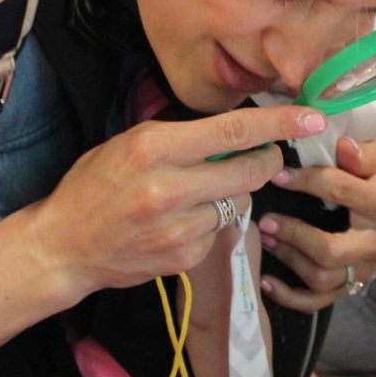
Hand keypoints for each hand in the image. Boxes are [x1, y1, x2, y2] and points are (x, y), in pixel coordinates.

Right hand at [21, 104, 328, 303]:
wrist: (63, 246)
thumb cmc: (95, 186)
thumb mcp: (130, 143)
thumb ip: (183, 138)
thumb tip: (239, 131)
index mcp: (154, 148)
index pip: (233, 131)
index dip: (280, 124)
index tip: (312, 118)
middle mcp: (169, 188)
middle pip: (251, 170)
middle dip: (265, 161)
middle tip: (260, 156)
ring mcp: (178, 228)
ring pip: (238, 202)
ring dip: (230, 194)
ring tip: (193, 195)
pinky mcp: (184, 257)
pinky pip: (219, 231)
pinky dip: (210, 224)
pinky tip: (179, 224)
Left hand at [256, 136, 375, 311]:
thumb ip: (364, 153)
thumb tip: (342, 145)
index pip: (341, 192)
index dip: (306, 181)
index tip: (277, 174)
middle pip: (329, 251)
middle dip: (293, 235)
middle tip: (266, 220)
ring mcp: (364, 269)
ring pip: (321, 278)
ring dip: (288, 259)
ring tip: (266, 237)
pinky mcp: (351, 284)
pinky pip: (319, 301)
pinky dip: (291, 297)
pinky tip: (267, 282)